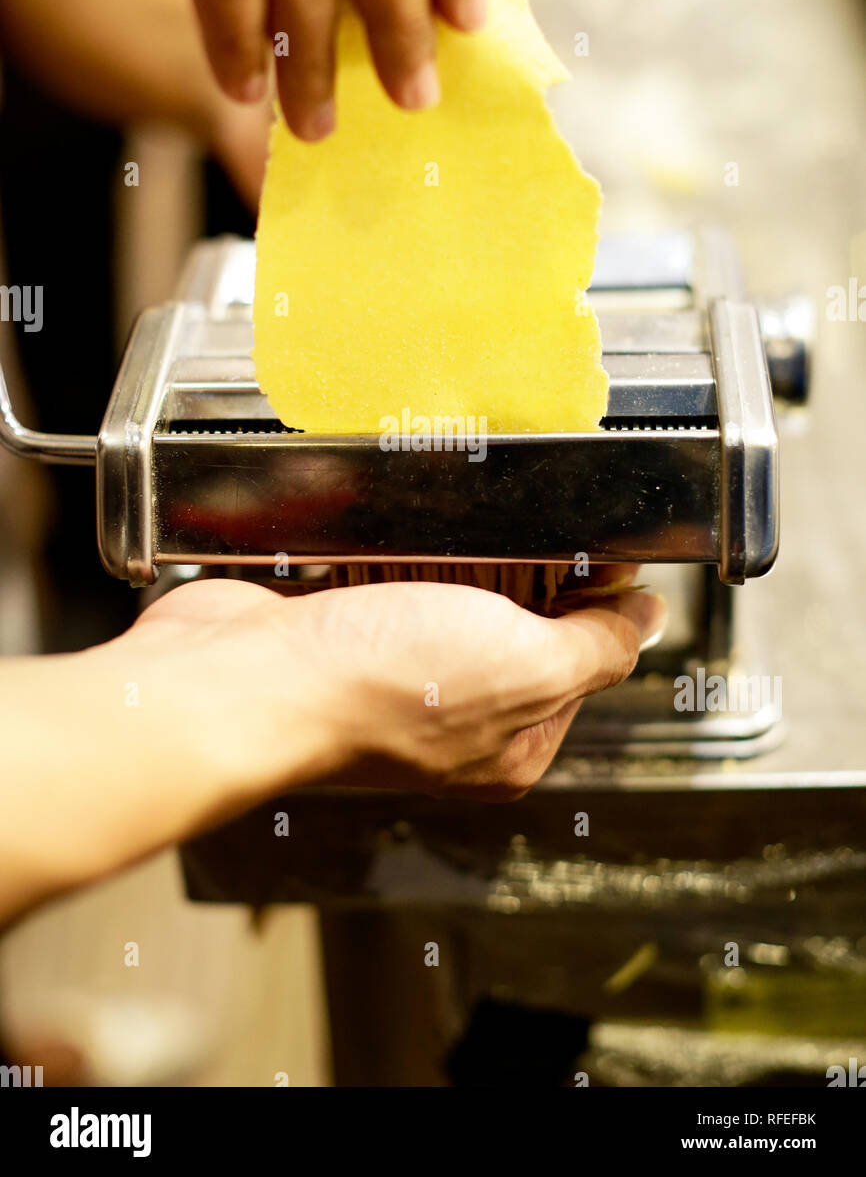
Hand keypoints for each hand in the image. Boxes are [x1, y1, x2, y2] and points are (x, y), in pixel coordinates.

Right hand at [0, 572, 663, 923]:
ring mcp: (386, 679)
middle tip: (519, 528)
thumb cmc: (378, 688)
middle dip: (519, 575)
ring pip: (445, 599)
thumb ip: (596, 647)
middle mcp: (446, 722)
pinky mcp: (335, 637)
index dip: (594, 607)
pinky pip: (384, 583)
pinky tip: (397, 530)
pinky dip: (394, 555)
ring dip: (454, 558)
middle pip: (510, 628)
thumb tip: (647, 621)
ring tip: (453, 525)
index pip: (578, 667)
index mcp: (506, 746)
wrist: (244, 681)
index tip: (592, 550)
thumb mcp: (527, 665)